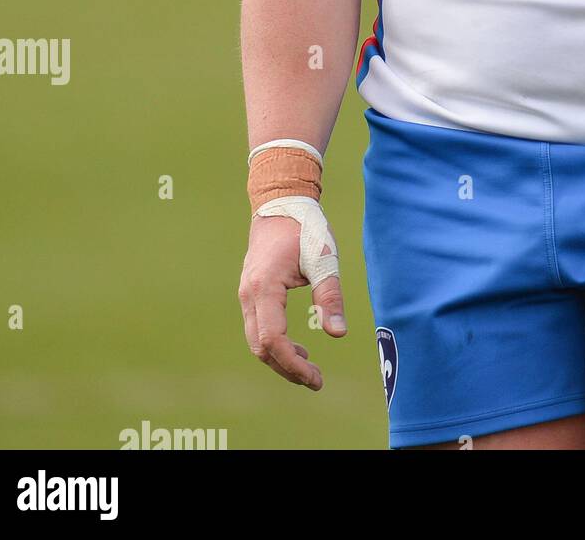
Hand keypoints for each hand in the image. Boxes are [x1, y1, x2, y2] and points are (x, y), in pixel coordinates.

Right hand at [238, 210, 346, 388]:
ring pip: (257, 340)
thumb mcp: (324, 259)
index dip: (292, 364)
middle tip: (316, 380)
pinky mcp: (251, 294)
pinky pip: (259, 328)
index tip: (315, 378)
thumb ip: (330, 296)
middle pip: (261, 347)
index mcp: (265, 287)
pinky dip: (276, 344)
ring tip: (310, 368)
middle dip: (287, 368)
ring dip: (281, 359)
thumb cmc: (305, 229)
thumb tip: (338, 334)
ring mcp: (246, 295)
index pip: (273, 339)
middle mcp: (249, 295)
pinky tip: (299, 349)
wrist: (281, 204)